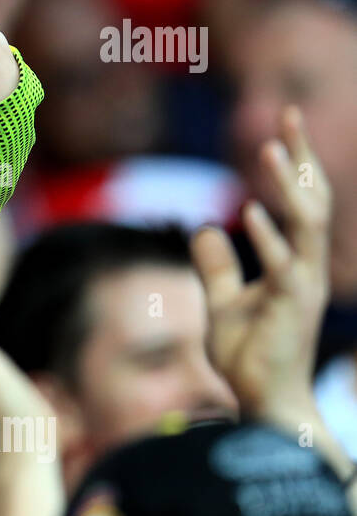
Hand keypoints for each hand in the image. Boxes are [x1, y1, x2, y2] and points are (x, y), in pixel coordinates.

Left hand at [190, 106, 329, 420]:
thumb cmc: (251, 357)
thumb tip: (203, 228)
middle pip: (312, 201)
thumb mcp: (222, 302)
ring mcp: (301, 287)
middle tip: (289, 114)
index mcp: (293, 263)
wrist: (263, 402)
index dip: (293, 164)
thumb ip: (216, 266)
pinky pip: (282, 267)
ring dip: (287, 187)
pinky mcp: (289, 309)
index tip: (281, 126)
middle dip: (301, 158)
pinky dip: (268, 239)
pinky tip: (250, 212)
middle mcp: (305, 269)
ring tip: (268, 150)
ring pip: (305, 226)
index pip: (299, 203)